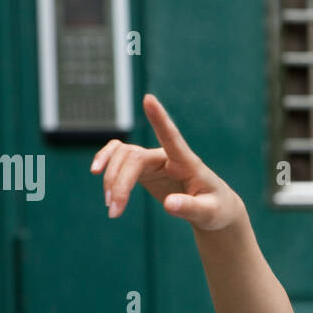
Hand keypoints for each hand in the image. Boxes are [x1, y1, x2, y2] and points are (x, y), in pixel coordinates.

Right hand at [91, 94, 240, 230]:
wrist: (211, 209)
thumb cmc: (215, 208)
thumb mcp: (208, 213)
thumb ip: (190, 208)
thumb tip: (168, 204)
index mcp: (187, 163)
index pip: (172, 137)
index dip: (160, 118)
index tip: (149, 98)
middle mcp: (167, 156)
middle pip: (134, 158)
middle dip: (120, 182)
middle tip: (114, 211)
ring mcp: (153, 160)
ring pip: (122, 156)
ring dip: (111, 179)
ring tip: (112, 209)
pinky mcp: (143, 168)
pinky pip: (118, 157)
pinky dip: (106, 164)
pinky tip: (97, 174)